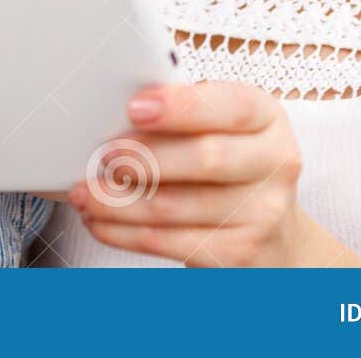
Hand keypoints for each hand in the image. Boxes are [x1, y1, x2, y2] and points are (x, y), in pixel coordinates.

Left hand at [67, 82, 315, 266]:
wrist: (273, 236)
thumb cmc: (230, 167)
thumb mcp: (222, 129)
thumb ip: (182, 115)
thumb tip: (114, 113)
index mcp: (267, 118)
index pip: (231, 106)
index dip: (181, 106)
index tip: (135, 107)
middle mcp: (276, 163)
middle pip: (206, 158)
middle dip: (144, 156)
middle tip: (103, 155)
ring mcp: (263, 213)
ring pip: (176, 205)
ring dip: (119, 201)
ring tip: (84, 193)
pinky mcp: (240, 254)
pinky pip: (169, 242)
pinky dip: (124, 232)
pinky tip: (100, 221)